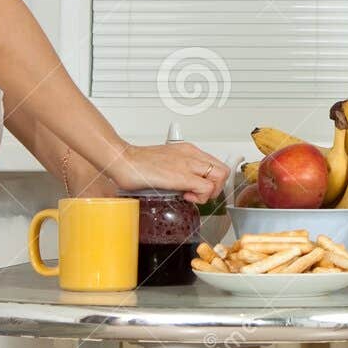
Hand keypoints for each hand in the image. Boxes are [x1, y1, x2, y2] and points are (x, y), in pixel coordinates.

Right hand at [111, 141, 228, 204]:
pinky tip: (186, 197)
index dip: (212, 180)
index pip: (215, 164)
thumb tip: (184, 186)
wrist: (124, 160)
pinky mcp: (182, 176)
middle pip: (223, 170)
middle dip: (216, 187)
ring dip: (211, 192)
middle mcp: (191, 154)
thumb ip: (178, 170)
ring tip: (193, 195)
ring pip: (220, 176)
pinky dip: (201, 197)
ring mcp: (188, 164)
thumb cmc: (138, 164)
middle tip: (200, 194)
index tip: (200, 188)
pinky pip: (206, 187)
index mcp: (188, 150)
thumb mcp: (165, 163)